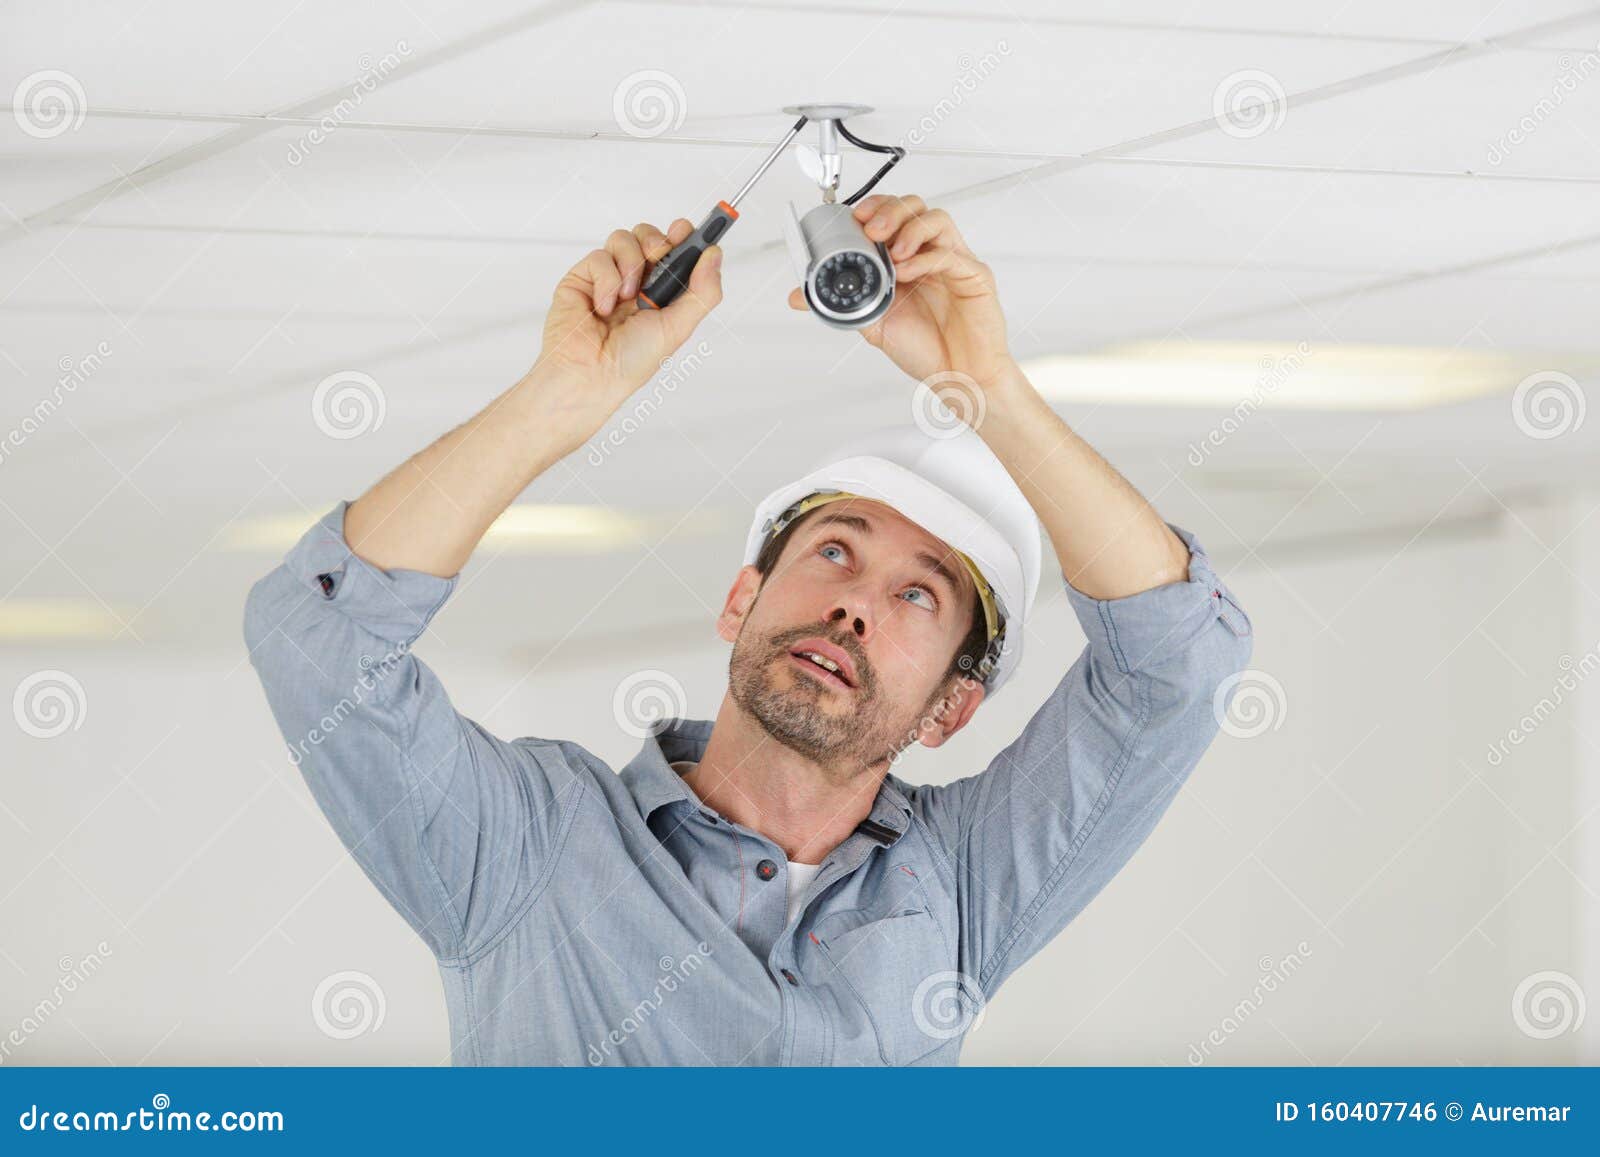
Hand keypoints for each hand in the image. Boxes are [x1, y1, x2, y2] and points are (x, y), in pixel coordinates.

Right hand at [533, 219, 722, 415]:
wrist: (590, 373)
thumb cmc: (632, 360)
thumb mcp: (679, 327)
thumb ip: (703, 291)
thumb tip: (715, 254)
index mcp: (664, 292)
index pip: (677, 251)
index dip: (684, 236)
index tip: (687, 231)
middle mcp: (638, 281)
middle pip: (650, 236)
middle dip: (657, 242)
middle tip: (658, 259)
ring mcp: (610, 276)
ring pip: (624, 239)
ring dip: (630, 264)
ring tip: (627, 297)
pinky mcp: (583, 276)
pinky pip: (599, 256)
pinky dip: (605, 280)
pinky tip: (603, 306)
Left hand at [787, 194, 1012, 393]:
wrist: (960, 378)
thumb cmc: (926, 350)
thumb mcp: (874, 324)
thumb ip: (841, 304)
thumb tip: (798, 295)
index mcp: (908, 259)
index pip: (892, 215)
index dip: (873, 208)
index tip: (854, 218)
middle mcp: (930, 255)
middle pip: (914, 207)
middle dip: (889, 210)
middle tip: (871, 229)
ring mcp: (954, 262)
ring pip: (936, 219)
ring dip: (909, 228)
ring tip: (892, 253)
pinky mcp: (975, 275)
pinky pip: (951, 253)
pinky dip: (926, 257)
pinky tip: (908, 271)